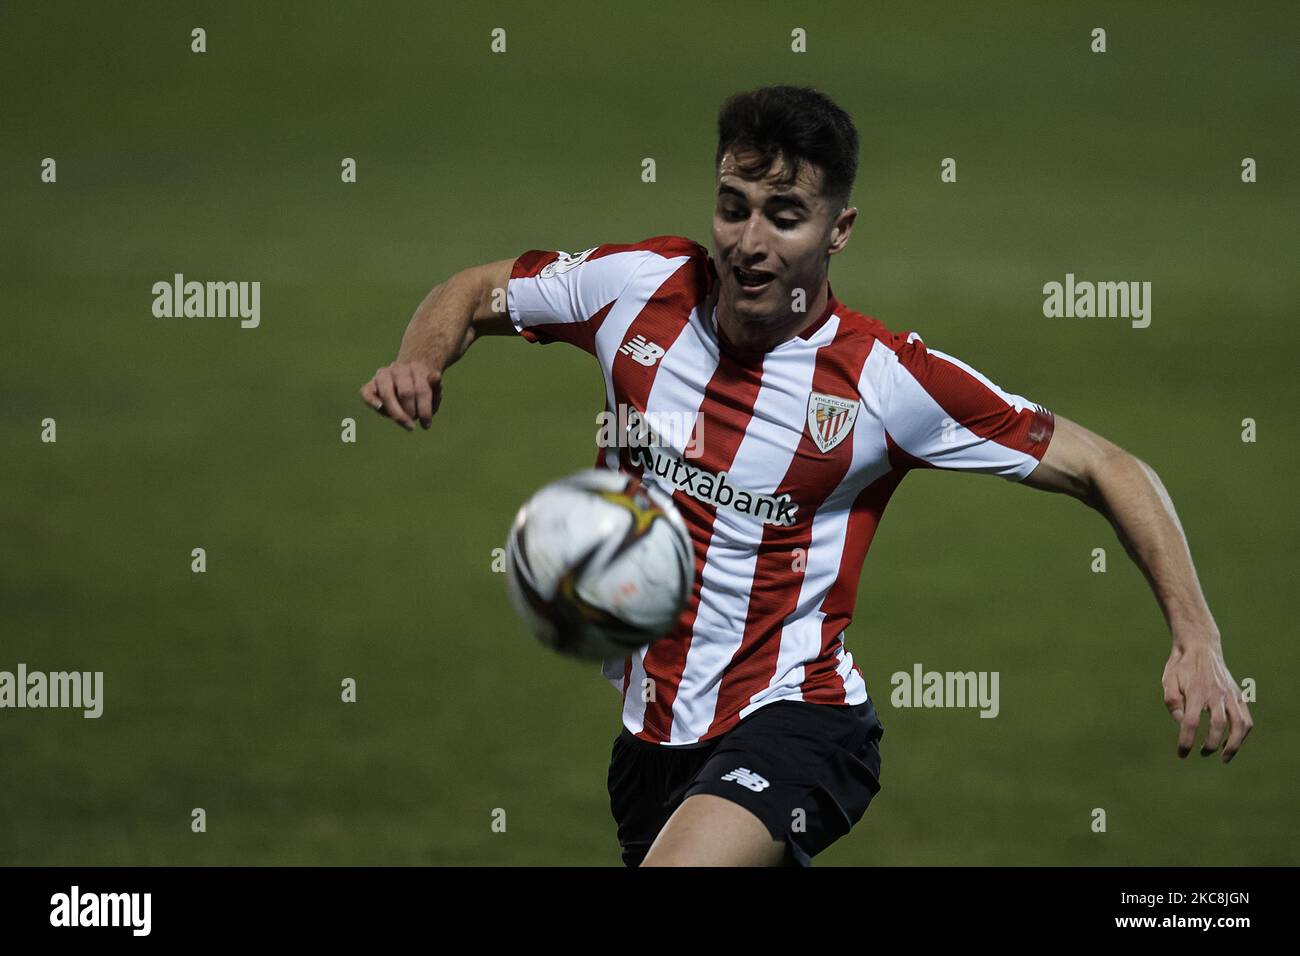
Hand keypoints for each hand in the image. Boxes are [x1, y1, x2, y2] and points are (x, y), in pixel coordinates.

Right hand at [359, 360, 441, 430]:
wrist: (408, 384)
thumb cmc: (423, 392)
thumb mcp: (434, 392)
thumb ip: (436, 386)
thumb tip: (436, 375)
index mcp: (416, 367)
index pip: (421, 389)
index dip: (424, 410)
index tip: (426, 424)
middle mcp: (397, 368)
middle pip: (405, 392)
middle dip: (411, 411)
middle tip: (414, 420)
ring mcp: (382, 375)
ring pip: (386, 393)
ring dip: (396, 412)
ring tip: (405, 423)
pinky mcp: (369, 385)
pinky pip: (366, 392)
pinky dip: (371, 401)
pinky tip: (379, 408)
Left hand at [1162, 639, 1252, 761]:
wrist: (1200, 646)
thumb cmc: (1180, 667)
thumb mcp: (1168, 681)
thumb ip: (1173, 703)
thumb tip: (1182, 724)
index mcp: (1195, 691)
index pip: (1191, 722)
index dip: (1186, 741)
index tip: (1182, 754)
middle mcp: (1216, 693)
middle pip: (1218, 725)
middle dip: (1211, 744)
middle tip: (1202, 753)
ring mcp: (1230, 694)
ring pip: (1240, 725)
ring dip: (1234, 744)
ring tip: (1223, 757)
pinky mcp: (1238, 695)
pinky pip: (1246, 719)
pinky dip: (1242, 734)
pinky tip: (1231, 742)